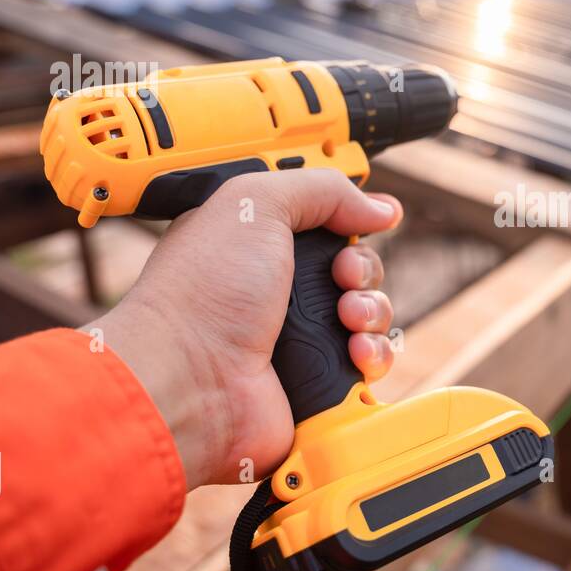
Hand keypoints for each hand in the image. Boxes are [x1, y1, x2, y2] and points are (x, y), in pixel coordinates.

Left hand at [89, 170, 401, 490]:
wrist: (190, 380)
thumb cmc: (202, 294)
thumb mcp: (254, 204)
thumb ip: (322, 189)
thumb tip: (379, 208)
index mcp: (260, 244)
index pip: (325, 223)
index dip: (348, 220)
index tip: (359, 222)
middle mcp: (281, 291)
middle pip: (356, 268)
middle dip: (362, 268)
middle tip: (341, 277)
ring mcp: (300, 339)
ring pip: (370, 315)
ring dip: (372, 310)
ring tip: (345, 318)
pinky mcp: (319, 382)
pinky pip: (371, 362)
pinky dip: (373, 354)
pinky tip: (353, 353)